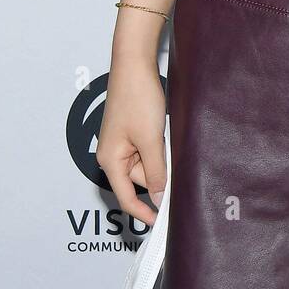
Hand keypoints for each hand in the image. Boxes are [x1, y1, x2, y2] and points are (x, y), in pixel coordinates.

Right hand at [96, 58, 167, 226]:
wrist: (135, 64)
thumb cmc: (138, 98)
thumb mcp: (150, 139)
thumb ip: (155, 171)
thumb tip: (160, 197)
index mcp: (110, 160)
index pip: (127, 198)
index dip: (144, 213)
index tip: (162, 223)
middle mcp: (112, 154)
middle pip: (140, 180)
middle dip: (160, 175)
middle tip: (179, 164)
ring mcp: (122, 143)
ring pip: (147, 163)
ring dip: (162, 158)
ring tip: (169, 138)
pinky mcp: (133, 131)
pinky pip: (149, 149)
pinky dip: (160, 147)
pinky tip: (166, 133)